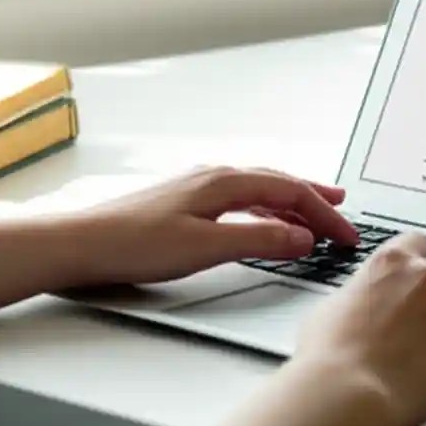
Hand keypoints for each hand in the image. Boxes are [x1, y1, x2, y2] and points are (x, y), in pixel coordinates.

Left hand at [68, 167, 357, 285]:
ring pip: (259, 190)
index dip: (324, 214)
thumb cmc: (133, 243)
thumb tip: (303, 238)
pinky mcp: (185, 204)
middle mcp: (214, 177)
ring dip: (291, 203)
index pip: (291, 192)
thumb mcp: (206, 247)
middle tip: (342, 217)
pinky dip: (264, 210)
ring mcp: (198, 188)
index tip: (346, 236)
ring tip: (313, 215)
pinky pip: (240, 200)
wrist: (80, 243)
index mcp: (224, 182)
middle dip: (315, 200)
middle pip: (279, 184)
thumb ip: (259, 241)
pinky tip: (262, 222)